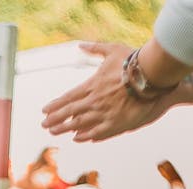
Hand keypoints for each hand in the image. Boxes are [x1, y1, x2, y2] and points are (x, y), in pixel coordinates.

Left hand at [42, 42, 174, 141]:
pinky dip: (84, 135)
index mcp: (92, 85)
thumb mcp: (112, 49)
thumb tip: (81, 45)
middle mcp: (94, 101)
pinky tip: (76, 138)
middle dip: (54, 119)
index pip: (68, 97)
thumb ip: (95, 48)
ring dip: (64, 128)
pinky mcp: (114, 123)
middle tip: (43, 125)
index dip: (55, 105)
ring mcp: (103, 113)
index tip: (44, 110)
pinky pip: (95, 132)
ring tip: (53, 132)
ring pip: (78, 123)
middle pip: (69, 112)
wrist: (150, 75)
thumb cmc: (132, 61)